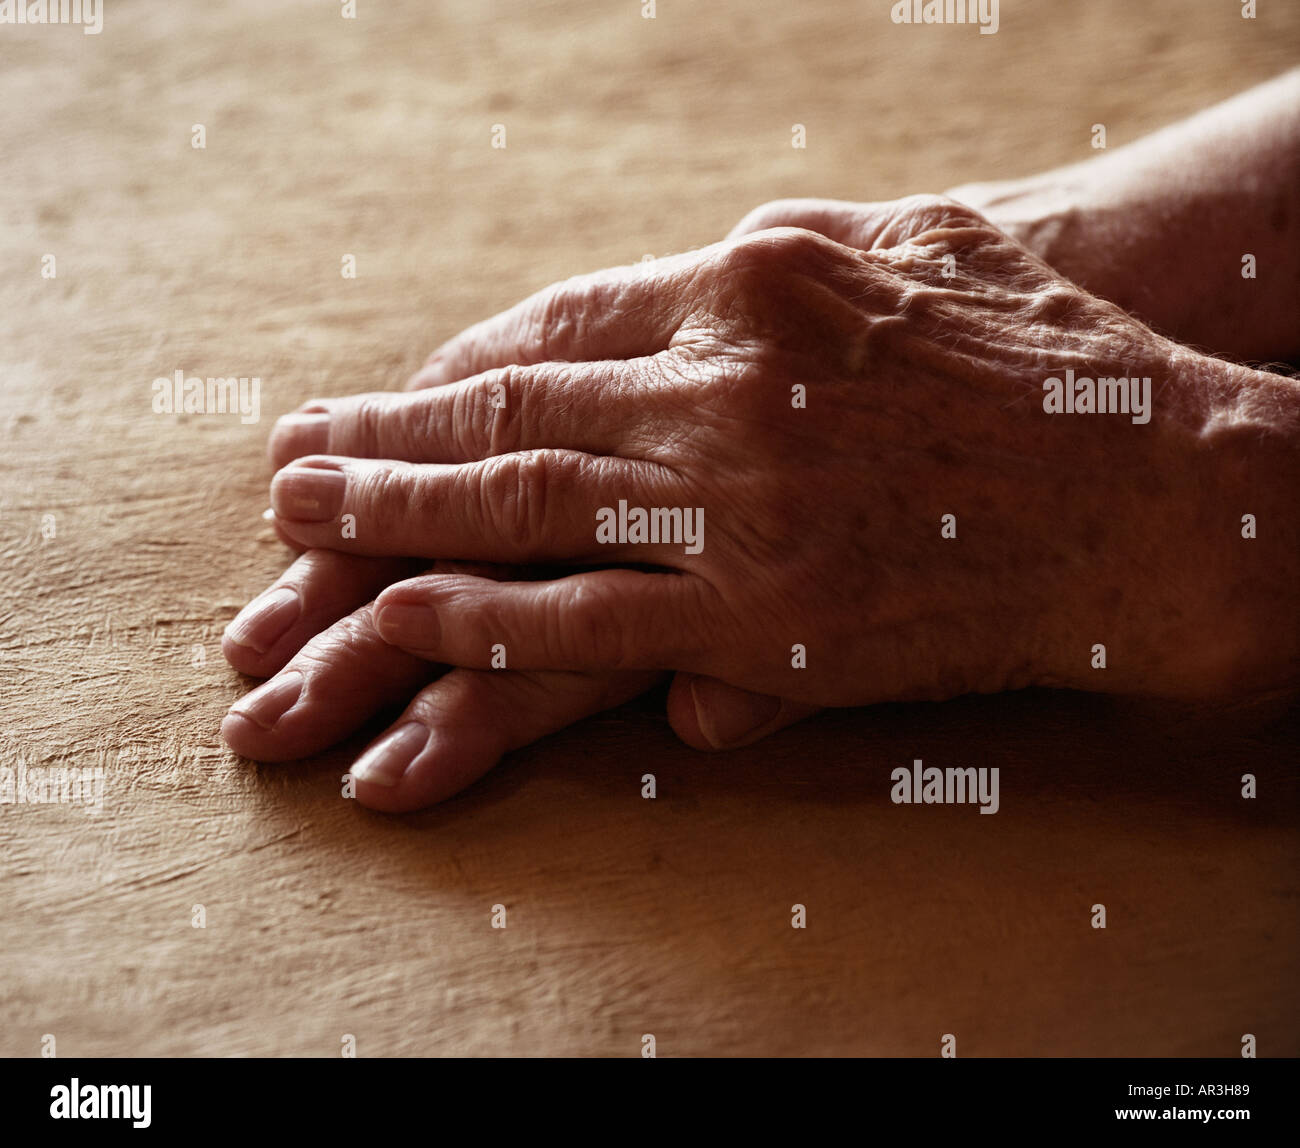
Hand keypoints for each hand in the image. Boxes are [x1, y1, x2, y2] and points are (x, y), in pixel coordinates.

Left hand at [262, 194, 1297, 706]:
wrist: (1167, 486)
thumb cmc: (1055, 364)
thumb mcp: (920, 258)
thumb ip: (800, 276)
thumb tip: (713, 304)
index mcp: (758, 278)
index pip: (563, 324)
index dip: (461, 366)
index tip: (392, 393)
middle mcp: (728, 378)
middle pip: (513, 409)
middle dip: (390, 435)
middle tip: (293, 457)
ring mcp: (739, 500)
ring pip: (521, 508)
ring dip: (395, 517)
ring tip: (298, 531)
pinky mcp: (767, 616)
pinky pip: (587, 619)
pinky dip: (484, 618)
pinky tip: (400, 616)